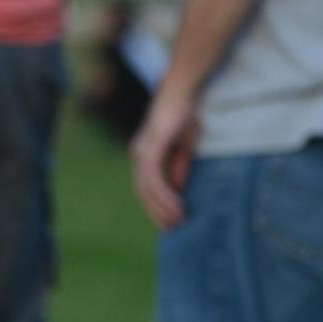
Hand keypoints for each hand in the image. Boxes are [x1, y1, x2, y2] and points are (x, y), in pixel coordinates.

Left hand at [130, 83, 198, 230]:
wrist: (183, 92)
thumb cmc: (183, 116)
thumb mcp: (183, 148)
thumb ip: (178, 167)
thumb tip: (177, 188)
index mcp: (145, 154)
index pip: (146, 187)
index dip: (156, 206)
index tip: (169, 223)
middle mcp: (139, 154)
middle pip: (143, 191)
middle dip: (157, 212)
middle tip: (172, 229)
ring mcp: (143, 150)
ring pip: (147, 187)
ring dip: (162, 207)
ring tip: (177, 221)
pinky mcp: (151, 147)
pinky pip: (154, 176)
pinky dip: (163, 193)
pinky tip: (176, 205)